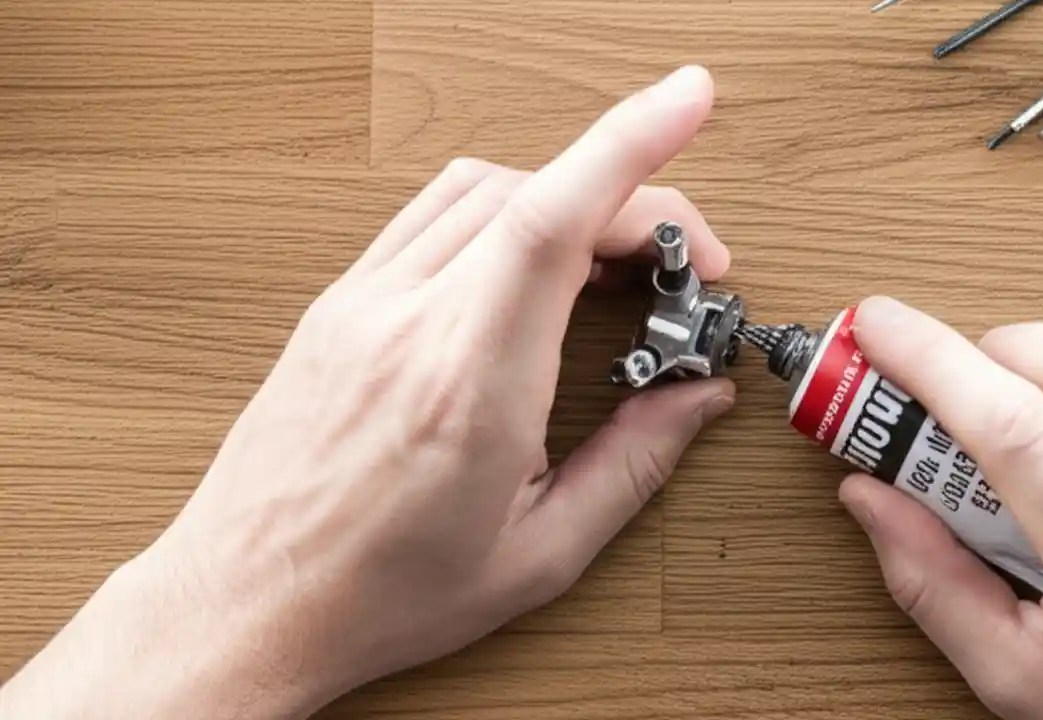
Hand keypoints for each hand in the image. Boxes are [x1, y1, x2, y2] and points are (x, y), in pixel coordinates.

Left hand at [0, 66, 734, 719]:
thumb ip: (633, 464)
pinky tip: (530, 256)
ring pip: (482, 191)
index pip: (555, 220)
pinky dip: (502, 209)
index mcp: (468, 385)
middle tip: (685, 263)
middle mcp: (408, 324)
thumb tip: (695, 399)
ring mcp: (363, 303)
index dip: (631, 143)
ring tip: (615, 258)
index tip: (688, 101)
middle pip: (535, 195)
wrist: (250, 601)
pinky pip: (431, 215)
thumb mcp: (538, 554)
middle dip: (633, 198)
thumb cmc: (380, 593)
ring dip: (566, 198)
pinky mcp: (339, 304)